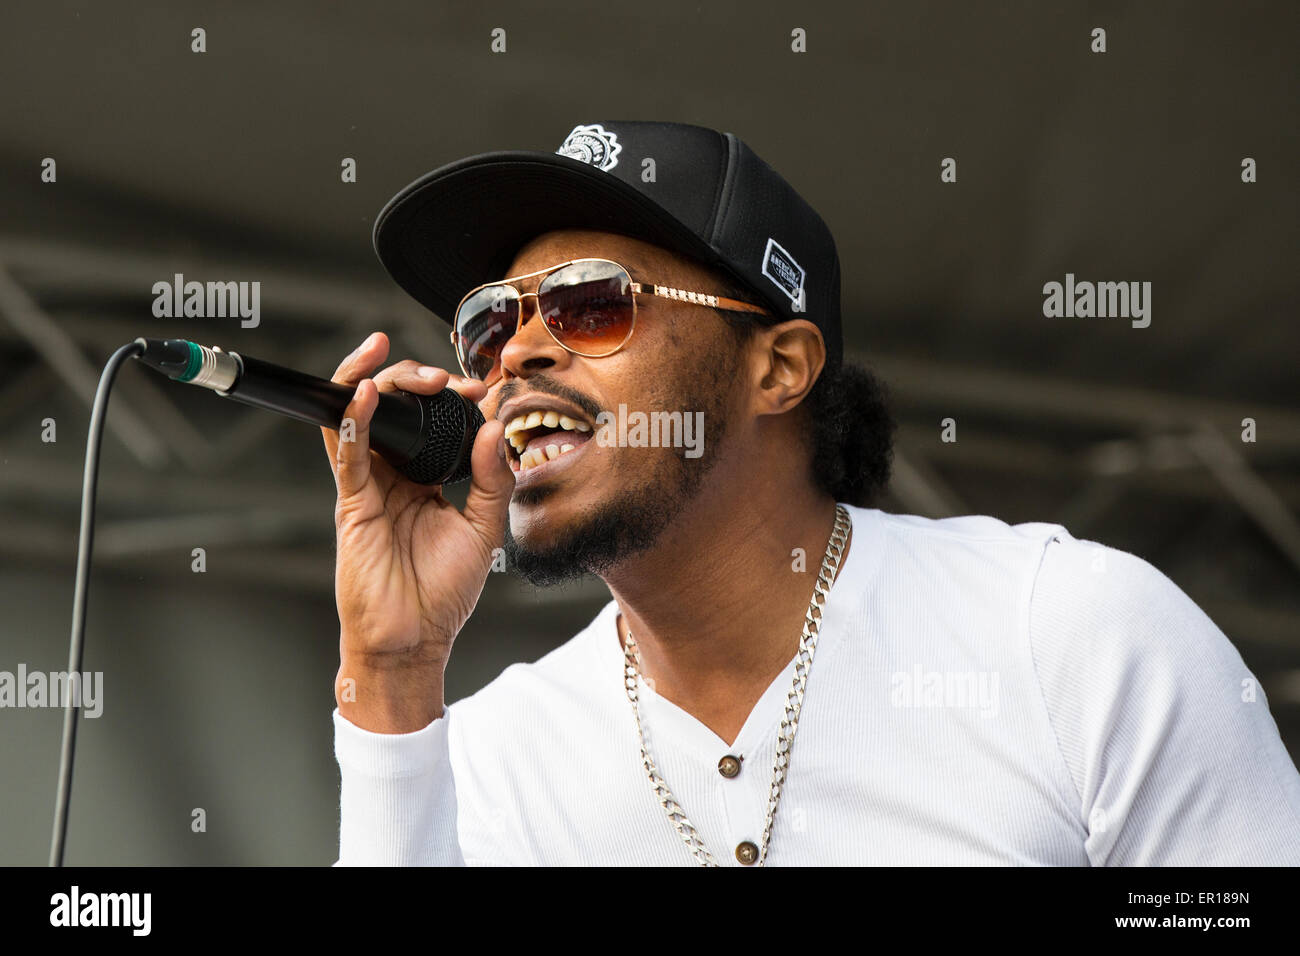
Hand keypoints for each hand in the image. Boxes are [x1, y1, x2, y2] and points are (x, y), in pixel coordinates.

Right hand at [320, 332, 513, 730]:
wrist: (413, 641)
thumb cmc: (443, 594)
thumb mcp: (484, 530)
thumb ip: (493, 479)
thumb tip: (494, 428)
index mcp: (425, 479)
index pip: (430, 421)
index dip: (450, 397)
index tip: (480, 389)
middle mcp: (393, 476)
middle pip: (392, 409)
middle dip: (414, 381)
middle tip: (444, 379)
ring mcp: (369, 487)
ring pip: (358, 417)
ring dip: (376, 383)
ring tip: (391, 358)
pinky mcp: (351, 504)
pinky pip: (346, 453)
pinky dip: (351, 419)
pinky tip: (362, 393)